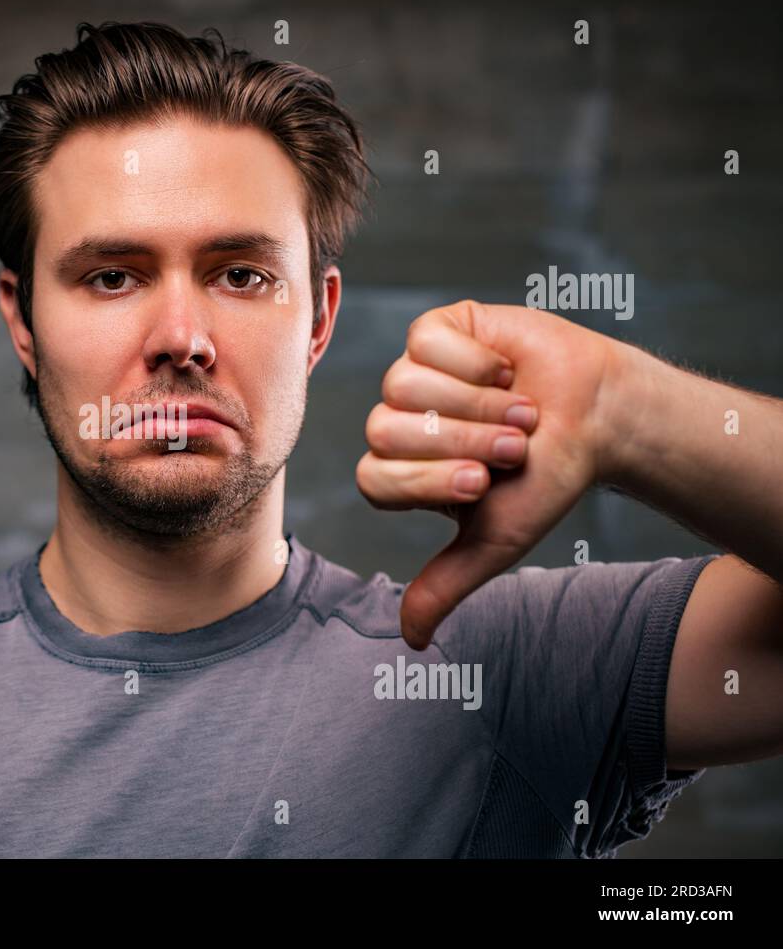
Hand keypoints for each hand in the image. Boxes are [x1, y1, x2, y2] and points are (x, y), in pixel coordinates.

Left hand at [356, 299, 617, 649]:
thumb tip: (411, 643)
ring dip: (475, 405)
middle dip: (459, 442)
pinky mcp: (436, 330)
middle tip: (511, 447)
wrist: (599, 418)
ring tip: (521, 413)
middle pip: (384, 430)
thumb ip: (445, 585)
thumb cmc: (545, 478)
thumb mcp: (495, 540)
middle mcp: (396, 420)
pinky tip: (506, 371)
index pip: (373, 478)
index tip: (482, 484)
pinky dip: (476, 361)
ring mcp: (412, 373)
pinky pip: (426, 341)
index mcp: (399, 471)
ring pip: (402, 385)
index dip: (427, 480)